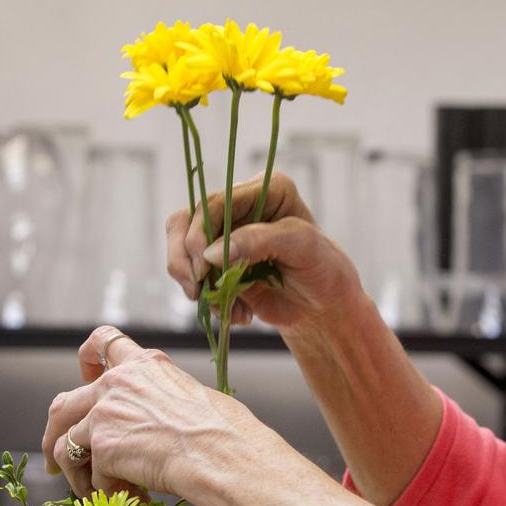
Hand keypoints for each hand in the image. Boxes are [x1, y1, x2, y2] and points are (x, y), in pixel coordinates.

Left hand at [41, 326, 271, 499]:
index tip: (86, 376)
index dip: (87, 359)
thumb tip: (158, 424)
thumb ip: (163, 400)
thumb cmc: (227, 433)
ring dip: (76, 473)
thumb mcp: (195, 398)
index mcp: (146, 366)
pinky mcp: (102, 447)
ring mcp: (104, 414)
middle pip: (64, 403)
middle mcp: (118, 384)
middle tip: (57, 456)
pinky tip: (129, 499)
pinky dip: (106, 491)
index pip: (103, 342)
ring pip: (66, 445)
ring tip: (93, 492)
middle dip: (55, 433)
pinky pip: (91, 476)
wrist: (224, 455)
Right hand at [166, 172, 364, 331]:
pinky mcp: (218, 265)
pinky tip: (237, 314)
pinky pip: (193, 278)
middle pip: (187, 221)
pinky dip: (208, 300)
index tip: (203, 264)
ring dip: (196, 284)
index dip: (201, 231)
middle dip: (187, 259)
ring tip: (224, 309)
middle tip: (198, 290)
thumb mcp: (302, 246)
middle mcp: (240, 208)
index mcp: (265, 190)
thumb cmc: (323, 270)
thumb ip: (259, 240)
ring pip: (182, 250)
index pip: (217, 201)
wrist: (324, 308)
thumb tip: (210, 253)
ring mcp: (225, 238)